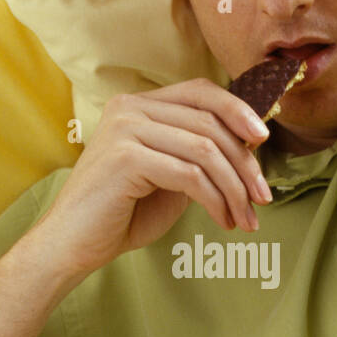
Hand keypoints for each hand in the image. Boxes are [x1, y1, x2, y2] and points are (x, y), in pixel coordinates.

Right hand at [38, 79, 272, 275]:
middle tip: (263, 198)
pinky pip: (190, 175)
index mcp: (138, 105)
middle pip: (210, 123)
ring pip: (206, 151)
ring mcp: (125, 129)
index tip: (264, 142)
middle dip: (245, 164)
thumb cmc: (121, 214)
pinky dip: (215, 200)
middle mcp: (130, 108)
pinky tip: (222, 219)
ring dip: (234, 188)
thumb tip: (249, 146)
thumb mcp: (168, 176)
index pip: (201, 92)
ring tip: (246, 218)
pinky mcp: (125, 157)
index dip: (239, 111)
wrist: (73, 245)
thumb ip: (197, 155)